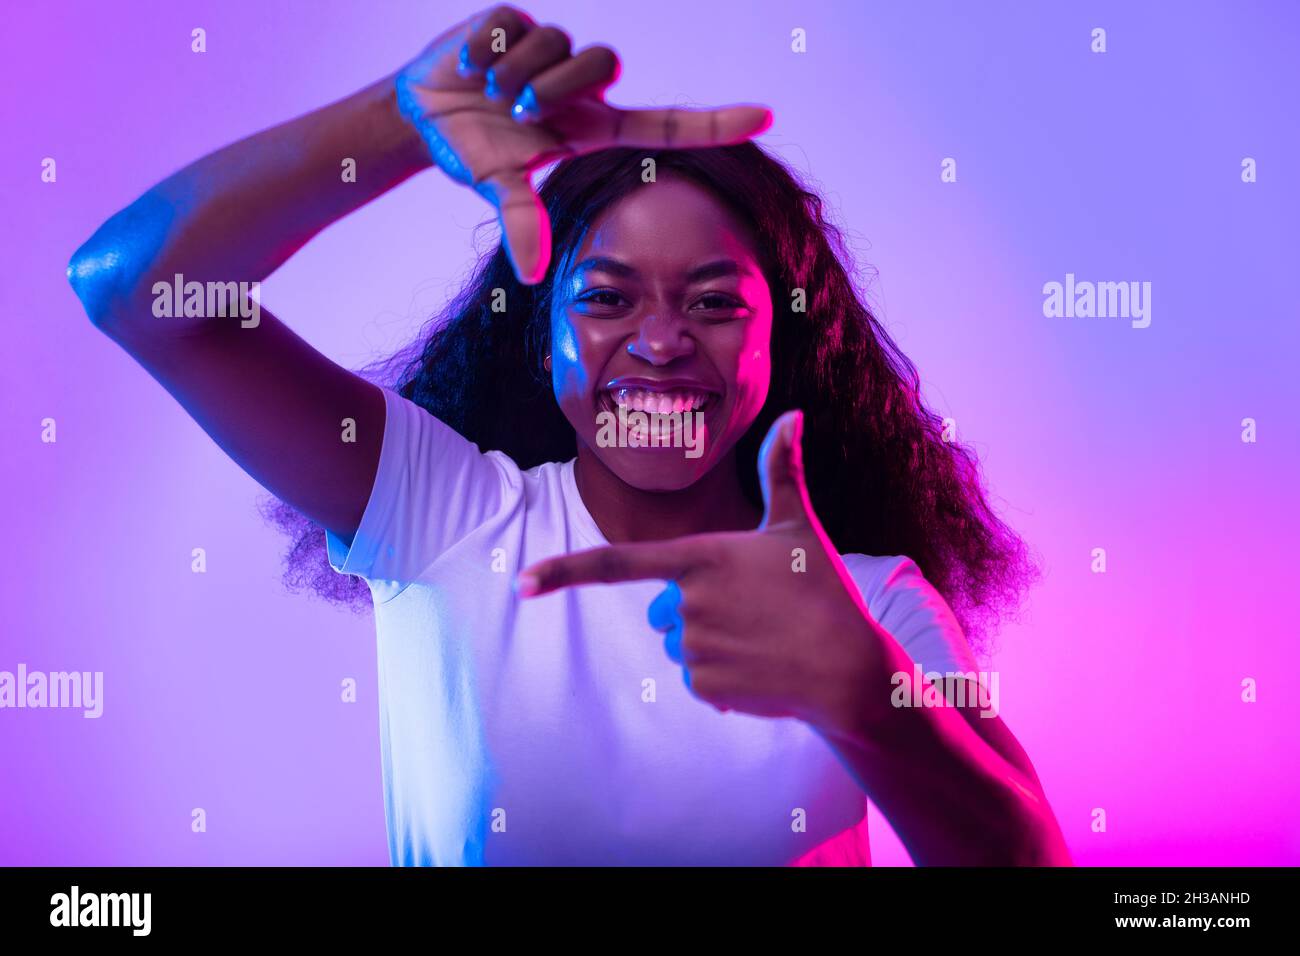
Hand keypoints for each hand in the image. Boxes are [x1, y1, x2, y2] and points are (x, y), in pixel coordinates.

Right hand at [395, 4, 772, 283]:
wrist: (421, 114)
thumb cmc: (474, 150)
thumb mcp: (498, 186)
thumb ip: (521, 221)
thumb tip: (530, 276)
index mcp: (590, 127)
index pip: (665, 123)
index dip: (714, 123)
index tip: (766, 116)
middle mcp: (581, 88)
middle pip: (604, 62)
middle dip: (555, 87)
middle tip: (517, 110)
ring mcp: (549, 49)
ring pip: (558, 43)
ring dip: (517, 74)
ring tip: (488, 93)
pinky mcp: (515, 20)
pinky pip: (514, 25)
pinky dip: (485, 53)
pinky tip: (470, 69)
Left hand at [517, 412, 888, 737]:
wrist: (851, 669)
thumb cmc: (823, 590)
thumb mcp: (799, 528)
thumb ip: (783, 471)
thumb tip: (794, 412)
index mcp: (702, 557)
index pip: (617, 564)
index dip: (564, 573)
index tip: (521, 582)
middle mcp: (689, 602)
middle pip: (663, 609)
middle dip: (696, 611)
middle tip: (754, 610)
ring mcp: (695, 647)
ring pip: (680, 644)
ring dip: (711, 644)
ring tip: (762, 639)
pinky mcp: (706, 686)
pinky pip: (696, 678)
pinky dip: (723, 677)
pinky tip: (760, 668)